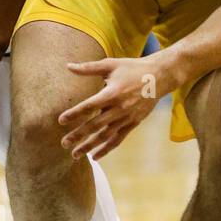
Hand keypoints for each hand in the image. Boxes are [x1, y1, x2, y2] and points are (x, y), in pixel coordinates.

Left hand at [58, 54, 174, 159]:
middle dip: (78, 135)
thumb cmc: (132, 68)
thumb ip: (88, 68)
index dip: (74, 114)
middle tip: (63, 143)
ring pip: (105, 136)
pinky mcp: (133, 123)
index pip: (89, 106)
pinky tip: (94, 156)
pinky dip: (106, 149)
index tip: (61, 121)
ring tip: (75, 154)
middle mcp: (119, 108)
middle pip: (95, 125)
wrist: (159, 77)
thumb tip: (68, 66)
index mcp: (112, 93)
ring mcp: (127, 118)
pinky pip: (118, 139)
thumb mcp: (110, 64)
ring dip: (89, 146)